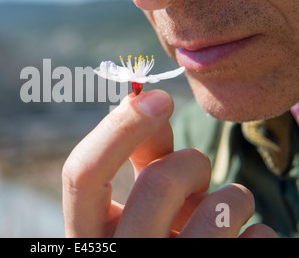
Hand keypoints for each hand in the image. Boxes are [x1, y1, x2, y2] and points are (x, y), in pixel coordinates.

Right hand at [62, 90, 276, 237]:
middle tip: (197, 173)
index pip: (82, 175)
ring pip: (220, 208)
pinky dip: (255, 229)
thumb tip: (147, 100)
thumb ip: (139, 157)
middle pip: (159, 182)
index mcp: (89, 236)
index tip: (157, 98)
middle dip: (190, 163)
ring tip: (222, 213)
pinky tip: (236, 242)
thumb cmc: (153, 239)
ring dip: (230, 198)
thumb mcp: (136, 207)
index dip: (117, 128)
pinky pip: (258, 237)